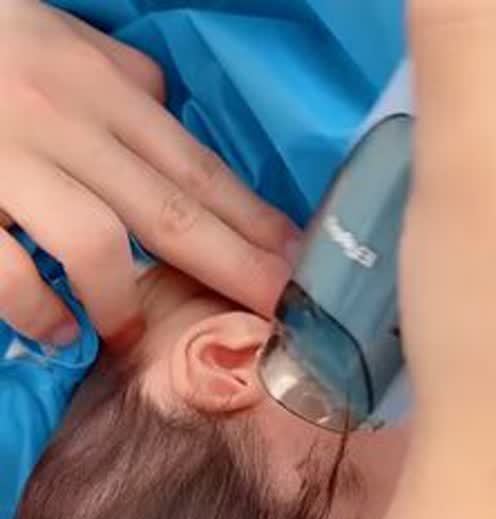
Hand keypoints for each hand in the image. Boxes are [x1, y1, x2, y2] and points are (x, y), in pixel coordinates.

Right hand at [0, 0, 299, 346]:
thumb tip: (173, 113)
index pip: (194, 167)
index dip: (253, 221)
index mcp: (94, 83)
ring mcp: (6, 162)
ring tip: (126, 334)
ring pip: (94, 243)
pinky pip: (7, 271)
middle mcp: (61, 119)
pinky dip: (38, 310)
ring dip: (124, 302)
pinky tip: (58, 330)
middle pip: (170, 210)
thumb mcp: (55, 37)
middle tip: (275, 312)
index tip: (297, 264)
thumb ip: (119, 78)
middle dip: (234, 268)